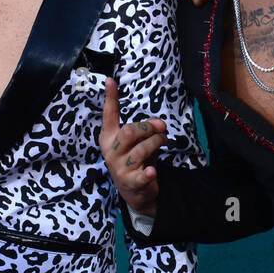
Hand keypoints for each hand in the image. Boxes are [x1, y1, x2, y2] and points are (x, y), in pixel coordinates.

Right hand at [98, 77, 165, 216]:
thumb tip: (158, 124)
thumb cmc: (135, 159)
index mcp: (109, 138)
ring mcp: (119, 168)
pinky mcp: (130, 183)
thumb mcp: (136, 141)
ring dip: (157, 142)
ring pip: (141, 149)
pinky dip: (148, 173)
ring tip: (164, 141)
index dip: (110, 98)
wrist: (135, 192)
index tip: (110, 80)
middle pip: (130, 131)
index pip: (109, 115)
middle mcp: (111, 151)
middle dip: (149, 127)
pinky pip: (141, 176)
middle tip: (162, 128)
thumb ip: (144, 129)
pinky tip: (152, 172)